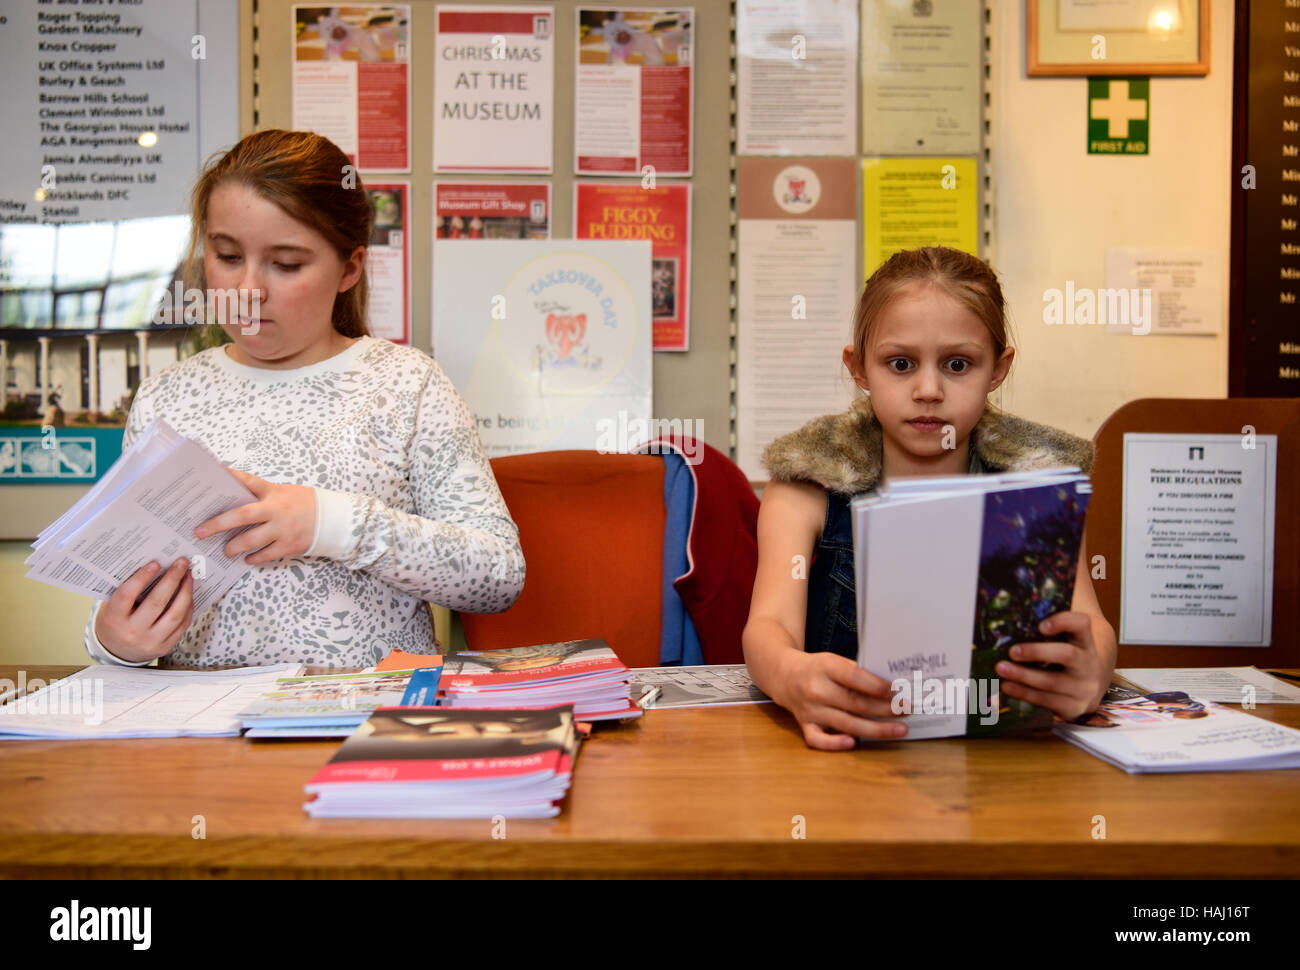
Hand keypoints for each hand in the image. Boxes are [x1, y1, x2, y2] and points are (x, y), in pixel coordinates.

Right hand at [94, 558, 194, 662]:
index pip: (127, 595)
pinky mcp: (165, 647)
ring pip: (175, 614)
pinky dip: (188, 607)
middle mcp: (132, 633)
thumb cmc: (115, 622)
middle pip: (156, 602)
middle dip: (172, 579)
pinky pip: (182, 624)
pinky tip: (189, 594)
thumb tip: (154, 566)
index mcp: (114, 620)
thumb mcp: (111, 607)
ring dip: (185, 592)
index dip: (141, 577)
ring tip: (189, 576)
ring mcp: (151, 642)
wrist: (117, 652)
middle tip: (181, 563)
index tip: (155, 563)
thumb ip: (127, 590)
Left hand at [194, 468, 315, 565]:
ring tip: (225, 551)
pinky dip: (253, 558)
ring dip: (233, 547)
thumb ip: (262, 496)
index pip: (247, 481)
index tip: (211, 473)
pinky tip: (246, 558)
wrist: (334, 519)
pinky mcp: (288, 545)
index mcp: (274, 492)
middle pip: (241, 516)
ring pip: (250, 540)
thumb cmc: (305, 504)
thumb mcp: (285, 493)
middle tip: (200, 532)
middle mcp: (276, 510)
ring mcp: (282, 529)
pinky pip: (265, 555)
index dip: (229, 476)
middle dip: (218, 524)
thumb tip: (233, 502)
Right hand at [777, 651, 907, 750]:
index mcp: (825, 668)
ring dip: (877, 729)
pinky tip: (854, 743)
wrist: (784, 676)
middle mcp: (816, 690)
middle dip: (886, 708)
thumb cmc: (818, 669)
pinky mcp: (805, 725)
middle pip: (855, 703)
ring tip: (900, 730)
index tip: (899, 691)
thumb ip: (856, 672)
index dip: (877, 686)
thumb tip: (892, 688)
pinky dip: (835, 744)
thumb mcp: (834, 660)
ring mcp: (810, 710)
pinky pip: (819, 740)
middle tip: (908, 710)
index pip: (854, 678)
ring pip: (847, 723)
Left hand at [997, 612, 1110, 720]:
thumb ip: (1046, 632)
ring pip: (1052, 682)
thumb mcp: (1064, 643)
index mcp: (1085, 642)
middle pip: (1067, 655)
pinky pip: (1047, 701)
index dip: (1063, 622)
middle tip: (1012, 651)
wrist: (1087, 690)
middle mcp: (1089, 664)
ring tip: (1001, 668)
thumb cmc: (1065, 660)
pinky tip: (1007, 686)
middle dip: (1036, 652)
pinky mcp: (1074, 707)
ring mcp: (1084, 688)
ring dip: (1023, 675)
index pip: (1082, 624)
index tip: (1041, 626)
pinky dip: (1024, 693)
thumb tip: (1011, 620)